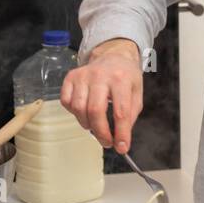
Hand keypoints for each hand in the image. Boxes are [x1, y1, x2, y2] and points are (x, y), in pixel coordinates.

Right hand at [60, 38, 142, 152]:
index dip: (121, 133)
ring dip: (87, 124)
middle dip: (101, 133)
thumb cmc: (126, 76)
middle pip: (95, 111)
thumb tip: (121, 138)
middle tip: (107, 142)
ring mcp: (83, 75)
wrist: (113, 55)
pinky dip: (74, 113)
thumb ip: (130, 114)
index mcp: (121, 79)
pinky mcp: (70, 77)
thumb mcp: (137, 93)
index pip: (120, 112)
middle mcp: (100, 76)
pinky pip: (66, 102)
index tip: (122, 147)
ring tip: (96, 126)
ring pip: (78, 108)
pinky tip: (84, 112)